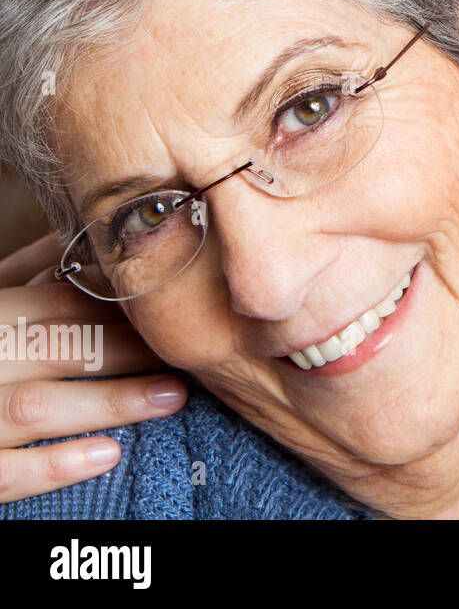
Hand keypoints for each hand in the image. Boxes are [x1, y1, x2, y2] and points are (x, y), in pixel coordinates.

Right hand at [0, 232, 186, 503]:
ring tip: (171, 398)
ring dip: (111, 402)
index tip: (174, 315)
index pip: (59, 303)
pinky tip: (108, 454)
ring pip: (40, 406)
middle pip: (60, 349)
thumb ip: (27, 273)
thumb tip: (81, 238)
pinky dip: (56, 465)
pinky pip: (5, 472)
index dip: (121, 310)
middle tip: (190, 356)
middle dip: (131, 352)